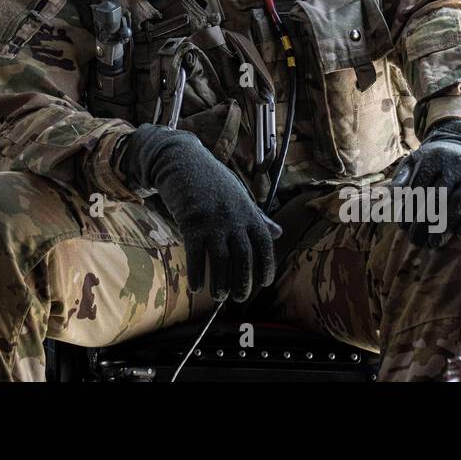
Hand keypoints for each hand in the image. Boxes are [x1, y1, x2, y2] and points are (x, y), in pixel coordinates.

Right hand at [119, 124, 279, 301]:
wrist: (182, 161)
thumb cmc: (212, 180)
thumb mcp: (239, 195)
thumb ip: (258, 217)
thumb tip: (279, 233)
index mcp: (248, 212)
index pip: (264, 244)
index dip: (266, 266)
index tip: (263, 283)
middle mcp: (234, 218)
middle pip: (243, 257)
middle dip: (243, 281)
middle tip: (240, 298)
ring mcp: (213, 221)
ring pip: (221, 260)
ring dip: (221, 282)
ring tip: (219, 296)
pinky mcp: (192, 223)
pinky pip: (197, 255)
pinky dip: (197, 273)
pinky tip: (196, 287)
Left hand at [392, 119, 460, 248]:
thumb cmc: (436, 160)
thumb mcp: (417, 160)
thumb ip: (403, 175)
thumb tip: (394, 194)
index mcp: (434, 157)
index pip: (419, 187)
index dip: (409, 209)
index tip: (403, 228)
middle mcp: (455, 165)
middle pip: (438, 197)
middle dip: (424, 222)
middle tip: (415, 240)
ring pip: (459, 203)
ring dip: (446, 227)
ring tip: (433, 243)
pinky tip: (460, 237)